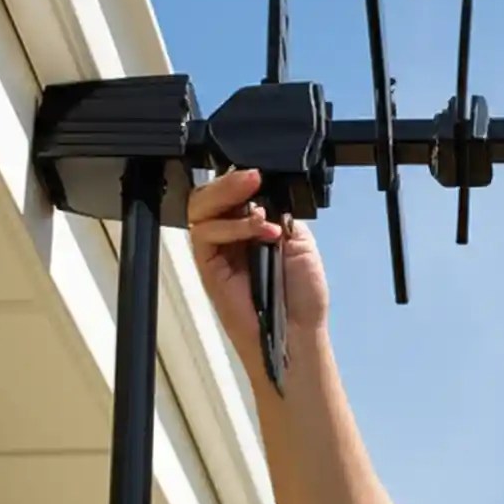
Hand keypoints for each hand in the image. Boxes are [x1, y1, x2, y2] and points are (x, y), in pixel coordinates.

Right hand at [187, 169, 330, 364]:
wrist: (298, 331)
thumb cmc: (302, 294)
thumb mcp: (300, 241)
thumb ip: (279, 213)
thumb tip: (263, 192)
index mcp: (253, 225)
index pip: (234, 191)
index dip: (242, 178)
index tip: (260, 172)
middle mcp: (231, 235)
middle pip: (211, 195)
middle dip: (229, 181)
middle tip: (252, 176)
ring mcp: (218, 251)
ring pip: (201, 209)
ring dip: (228, 197)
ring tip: (257, 204)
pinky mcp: (208, 267)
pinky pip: (205, 236)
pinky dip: (229, 226)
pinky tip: (257, 229)